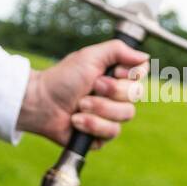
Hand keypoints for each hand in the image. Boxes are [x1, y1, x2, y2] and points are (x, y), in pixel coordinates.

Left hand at [16, 40, 149, 149]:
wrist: (41, 102)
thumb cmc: (62, 78)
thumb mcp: (90, 57)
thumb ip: (118, 50)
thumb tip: (145, 56)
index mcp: (114, 75)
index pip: (140, 74)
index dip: (129, 75)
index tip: (113, 72)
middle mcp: (115, 95)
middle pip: (135, 95)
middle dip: (110, 91)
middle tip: (91, 87)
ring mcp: (110, 116)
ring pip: (125, 115)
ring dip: (99, 108)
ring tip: (79, 105)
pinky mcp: (102, 135)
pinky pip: (111, 132)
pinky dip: (91, 124)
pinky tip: (77, 120)